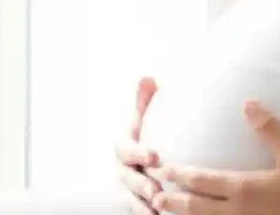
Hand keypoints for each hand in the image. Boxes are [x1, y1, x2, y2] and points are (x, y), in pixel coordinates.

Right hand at [115, 76, 164, 214]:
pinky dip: (145, 214)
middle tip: (156, 188)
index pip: (127, 149)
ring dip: (142, 205)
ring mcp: (129, 187)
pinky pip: (138, 209)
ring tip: (157, 210)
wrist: (148, 154)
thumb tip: (147, 79)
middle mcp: (123, 168)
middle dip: (140, 183)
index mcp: (124, 146)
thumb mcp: (144, 114)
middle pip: (127, 178)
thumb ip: (144, 99)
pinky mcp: (137, 201)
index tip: (154, 154)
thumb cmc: (149, 129)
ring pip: (131, 198)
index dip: (139, 152)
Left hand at [149, 101, 279, 214]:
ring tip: (167, 212)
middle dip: (172, 200)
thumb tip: (248, 103)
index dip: (178, 174)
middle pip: (194, 208)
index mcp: (243, 190)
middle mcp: (237, 213)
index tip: (161, 169)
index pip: (200, 181)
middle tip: (153, 194)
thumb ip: (269, 128)